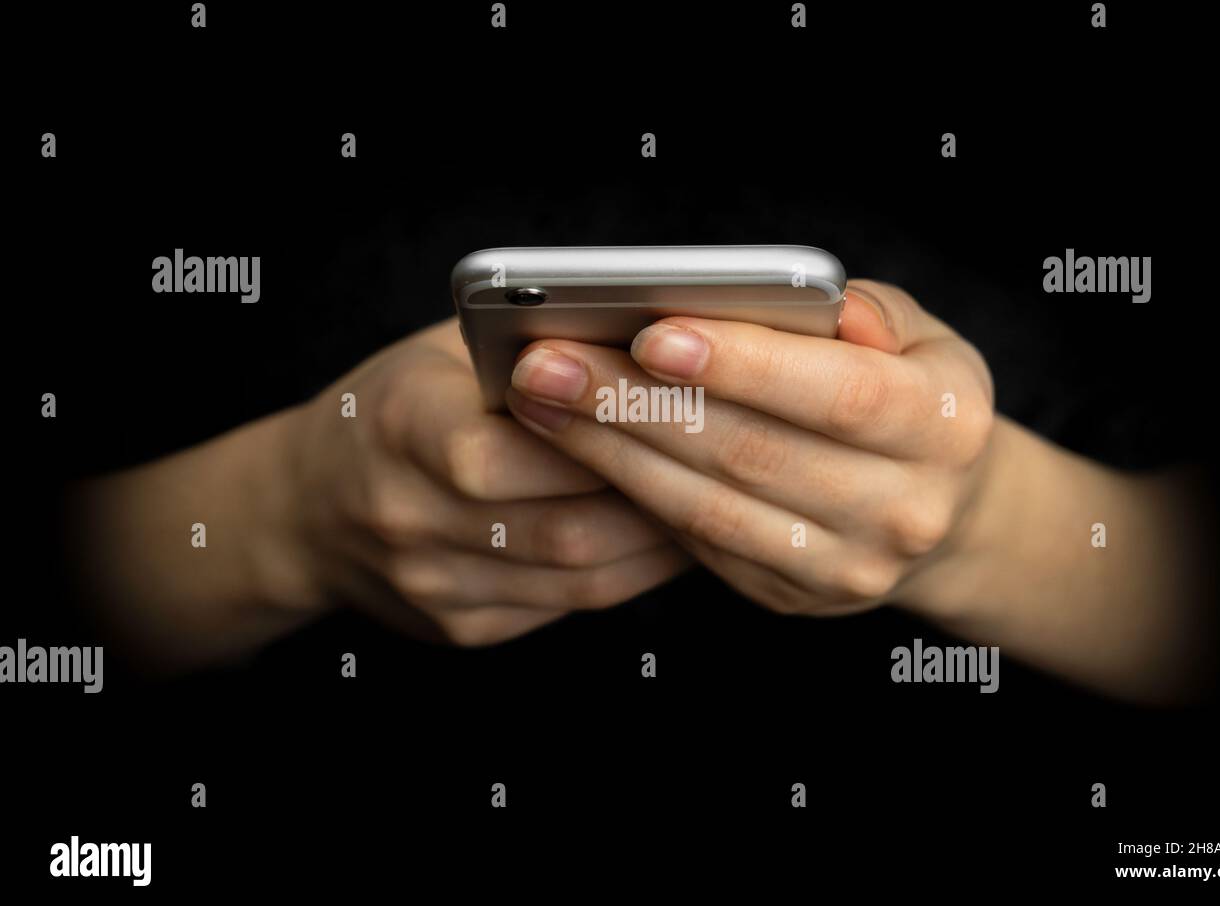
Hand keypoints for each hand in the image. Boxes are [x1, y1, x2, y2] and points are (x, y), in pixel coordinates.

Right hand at [280, 318, 690, 645]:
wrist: (310, 508)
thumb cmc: (397, 407)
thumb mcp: (442, 353)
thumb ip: (529, 353)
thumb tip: (653, 348)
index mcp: (404, 426)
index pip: (520, 448)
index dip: (614, 436)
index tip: (689, 415)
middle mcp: (410, 516)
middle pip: (566, 527)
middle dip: (658, 500)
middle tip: (730, 470)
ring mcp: (433, 585)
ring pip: (581, 578)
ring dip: (659, 545)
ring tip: (714, 505)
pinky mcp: (461, 627)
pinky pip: (567, 607)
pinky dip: (627, 573)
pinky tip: (663, 540)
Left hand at [502, 280, 994, 616]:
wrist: (943, 512)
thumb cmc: (911, 395)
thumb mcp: (920, 337)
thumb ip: (868, 313)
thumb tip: (815, 302)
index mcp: (945, 426)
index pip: (839, 395)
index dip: (744, 366)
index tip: (652, 333)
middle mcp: (904, 510)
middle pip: (752, 455)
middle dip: (639, 405)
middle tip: (550, 361)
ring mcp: (845, 568)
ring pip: (708, 509)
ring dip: (612, 452)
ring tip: (542, 399)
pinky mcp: (792, 597)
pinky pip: (696, 543)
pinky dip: (632, 491)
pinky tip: (579, 445)